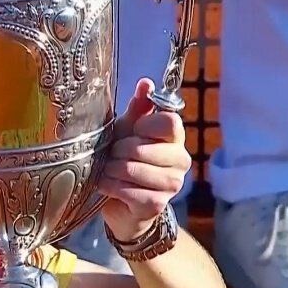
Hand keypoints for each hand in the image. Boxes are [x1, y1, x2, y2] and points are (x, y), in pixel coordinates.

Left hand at [97, 79, 191, 241]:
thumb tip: (146, 83)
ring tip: (106, 170)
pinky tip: (106, 185)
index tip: (130, 132)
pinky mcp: (156, 204)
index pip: (169, 122)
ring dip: (111, 170)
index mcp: (175, 138)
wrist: (120, 204)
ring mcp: (171, 184)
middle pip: (144, 148)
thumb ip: (138, 108)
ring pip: (133, 170)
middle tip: (110, 155)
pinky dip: (111, 187)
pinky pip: (128, 191)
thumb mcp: (127, 130)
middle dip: (118, 151)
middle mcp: (180, 160)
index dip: (143, 126)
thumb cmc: (124, 161)